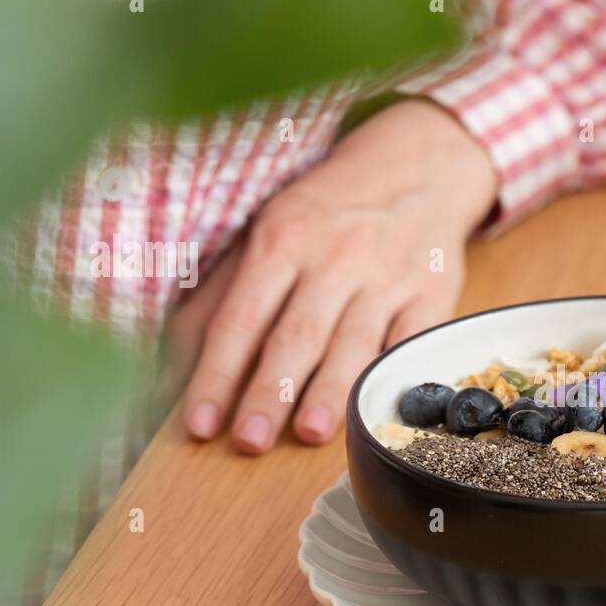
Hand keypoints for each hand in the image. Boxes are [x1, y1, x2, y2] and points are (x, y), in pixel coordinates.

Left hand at [175, 99, 496, 452]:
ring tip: (307, 434)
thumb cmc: (331, 208)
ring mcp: (388, 277)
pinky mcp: (433, 293)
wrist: (419, 164)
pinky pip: (412, 342)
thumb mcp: (269, 230)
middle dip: (270, 392)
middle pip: (296, 335)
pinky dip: (395, 376)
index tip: (200, 424)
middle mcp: (336, 257)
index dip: (217, 375)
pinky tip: (378, 409)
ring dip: (329, 392)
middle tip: (248, 441)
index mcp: (283, 240)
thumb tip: (173, 362)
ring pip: (354, 344)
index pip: (240, 319)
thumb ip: (223, 294)